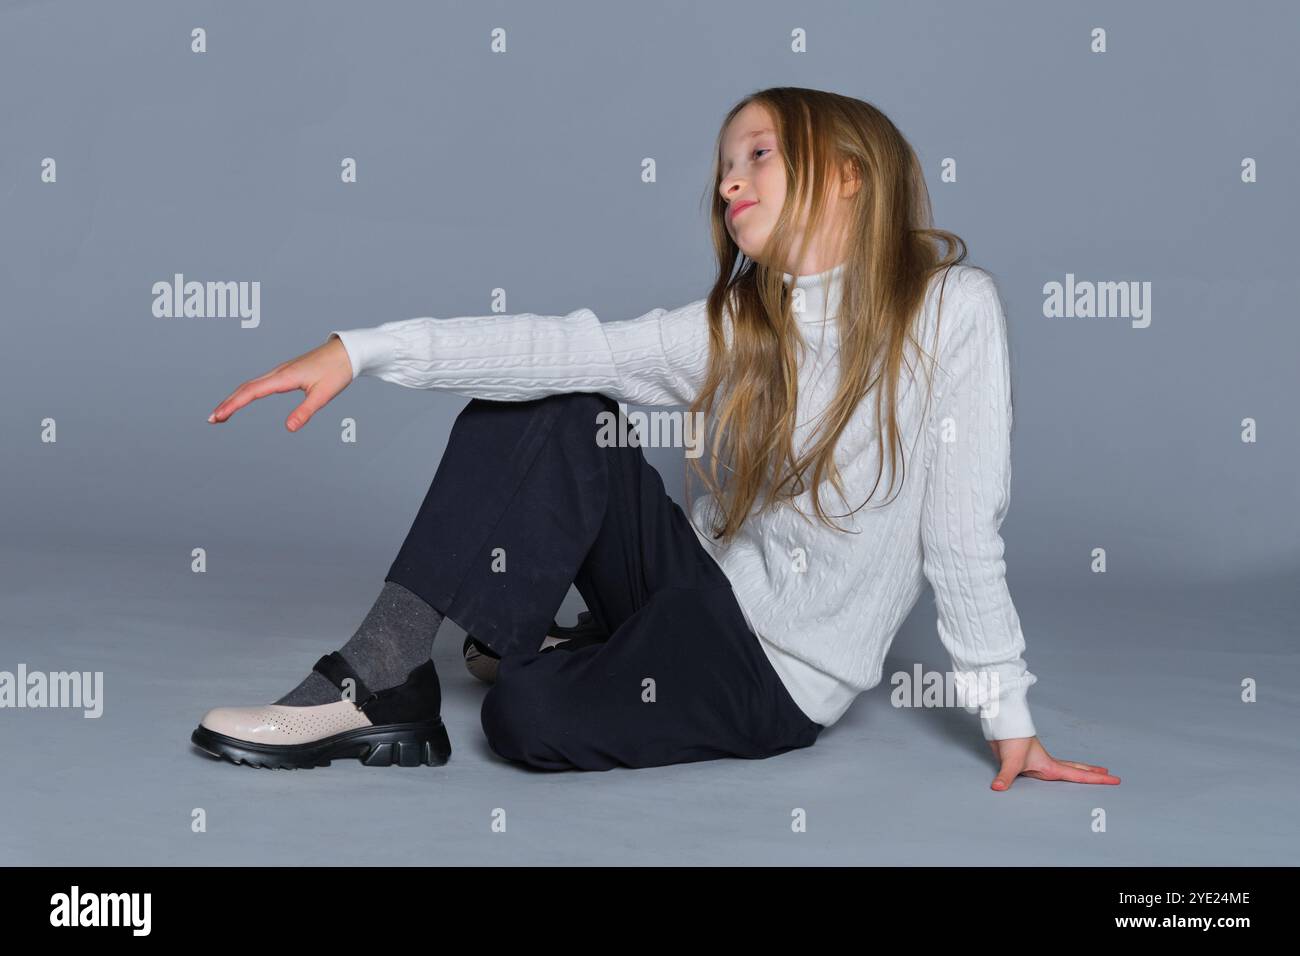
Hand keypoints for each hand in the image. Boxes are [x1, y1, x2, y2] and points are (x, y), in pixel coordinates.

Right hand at [208, 335, 352, 430]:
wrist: (347, 351)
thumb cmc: (337, 371)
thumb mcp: (323, 395)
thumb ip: (305, 412)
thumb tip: (289, 428)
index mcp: (284, 376)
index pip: (252, 392)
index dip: (233, 404)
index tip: (218, 416)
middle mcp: (279, 372)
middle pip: (246, 388)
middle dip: (228, 403)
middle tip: (212, 420)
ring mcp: (281, 371)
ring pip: (252, 385)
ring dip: (235, 398)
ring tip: (222, 414)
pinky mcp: (286, 372)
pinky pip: (260, 383)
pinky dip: (247, 392)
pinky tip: (243, 400)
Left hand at [987, 736, 1119, 790]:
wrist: (1002, 725)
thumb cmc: (1010, 739)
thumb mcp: (1009, 760)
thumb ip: (1005, 776)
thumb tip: (998, 788)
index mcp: (1050, 766)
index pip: (1079, 775)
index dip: (1097, 779)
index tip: (1114, 779)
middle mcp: (1048, 764)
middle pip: (1077, 769)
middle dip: (1094, 774)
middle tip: (1110, 775)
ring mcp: (1041, 761)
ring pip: (1067, 766)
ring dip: (1081, 769)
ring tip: (1094, 771)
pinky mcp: (1032, 760)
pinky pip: (1053, 767)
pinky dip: (1064, 769)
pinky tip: (1060, 771)